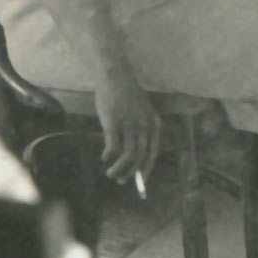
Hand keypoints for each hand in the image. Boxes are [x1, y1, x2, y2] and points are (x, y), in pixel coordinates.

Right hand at [96, 65, 162, 184]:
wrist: (116, 75)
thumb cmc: (127, 93)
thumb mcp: (143, 111)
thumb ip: (142, 128)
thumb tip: (136, 151)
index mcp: (153, 124)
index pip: (152, 153)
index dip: (146, 169)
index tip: (140, 181)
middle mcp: (143, 126)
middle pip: (139, 157)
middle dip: (130, 173)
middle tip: (121, 180)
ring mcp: (129, 124)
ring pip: (126, 156)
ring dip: (118, 169)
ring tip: (111, 174)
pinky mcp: (113, 122)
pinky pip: (112, 146)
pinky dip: (109, 156)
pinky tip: (104, 158)